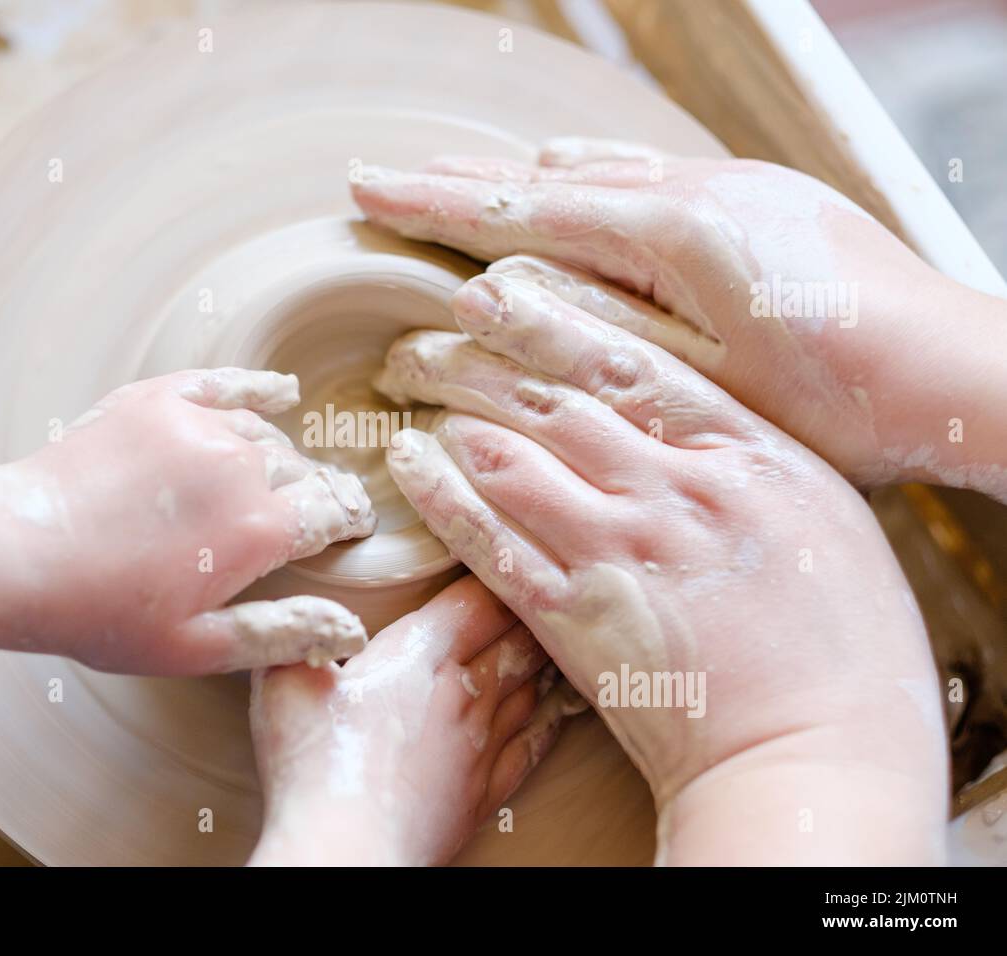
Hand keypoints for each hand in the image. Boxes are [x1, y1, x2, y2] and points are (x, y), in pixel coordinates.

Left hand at [0, 369, 374, 676]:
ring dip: (277, 457)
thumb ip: (281, 632)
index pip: (334, 511)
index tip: (354, 527)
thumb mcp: (196, 646)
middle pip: (303, 471)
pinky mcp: (159, 401)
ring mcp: (200, 426)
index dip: (349, 521)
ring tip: (269, 480)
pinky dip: (257, 389)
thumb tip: (347, 628)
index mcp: (261, 529)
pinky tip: (280, 392)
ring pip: (266, 434)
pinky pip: (226, 385)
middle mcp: (243, 467)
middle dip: (315, 493)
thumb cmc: (102, 611)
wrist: (17, 552)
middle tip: (309, 513)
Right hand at [247, 574, 578, 865]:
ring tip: (561, 637)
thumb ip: (299, 636)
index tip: (503, 551)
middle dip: (533, 611)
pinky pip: (536, 743)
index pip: (478, 598)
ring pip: (534, 686)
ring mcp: (482, 744)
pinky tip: (564, 708)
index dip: (495, 572)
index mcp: (420, 654)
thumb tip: (299, 611)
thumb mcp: (285, 681)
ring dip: (549, 658)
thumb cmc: (313, 767)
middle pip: (518, 637)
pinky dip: (555, 719)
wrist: (348, 851)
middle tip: (550, 589)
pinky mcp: (487, 791)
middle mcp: (464, 692)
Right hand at [353, 140, 1006, 499]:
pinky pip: (646, 174)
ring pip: (600, 167)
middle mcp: (696, 191)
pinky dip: (589, 178)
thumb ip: (598, 334)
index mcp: (673, 234)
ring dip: (522, 176)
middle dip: (461, 179)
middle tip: (387, 178)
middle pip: (551, 175)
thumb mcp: (704, 385)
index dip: (435, 201)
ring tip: (462, 180)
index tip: (367, 184)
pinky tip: (576, 181)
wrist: (959, 369)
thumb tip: (501, 298)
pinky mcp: (756, 203)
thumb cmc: (841, 399)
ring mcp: (730, 189)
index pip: (524, 206)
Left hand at [374, 278, 948, 863]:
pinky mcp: (573, 617)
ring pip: (509, 454)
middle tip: (426, 331)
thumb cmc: (845, 644)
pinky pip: (489, 540)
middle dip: (479, 352)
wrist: (814, 751)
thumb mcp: (825, 518)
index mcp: (743, 454)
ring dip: (450, 407)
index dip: (553, 318)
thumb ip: (749, 459)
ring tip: (408, 381)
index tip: (502, 290)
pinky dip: (441, 494)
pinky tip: (407, 461)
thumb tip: (687, 419)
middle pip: (554, 395)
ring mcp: (617, 550)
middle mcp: (671, 488)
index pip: (632, 360)